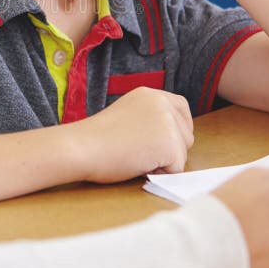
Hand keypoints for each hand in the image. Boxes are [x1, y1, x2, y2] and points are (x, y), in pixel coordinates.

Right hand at [72, 87, 193, 182]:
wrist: (82, 147)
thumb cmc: (95, 139)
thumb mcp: (127, 116)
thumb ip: (148, 118)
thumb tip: (168, 137)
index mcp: (150, 94)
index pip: (181, 108)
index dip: (176, 128)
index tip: (161, 142)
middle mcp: (162, 103)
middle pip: (186, 134)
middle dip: (170, 148)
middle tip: (139, 151)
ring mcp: (168, 122)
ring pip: (182, 153)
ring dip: (163, 162)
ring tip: (135, 156)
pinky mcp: (170, 143)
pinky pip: (176, 169)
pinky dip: (160, 173)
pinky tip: (138, 164)